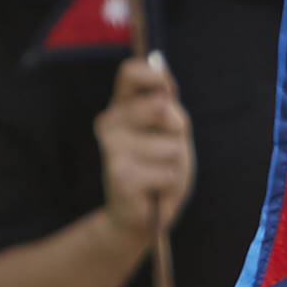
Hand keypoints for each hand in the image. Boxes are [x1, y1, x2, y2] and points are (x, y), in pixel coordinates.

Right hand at [92, 55, 194, 244]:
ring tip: (158, 174)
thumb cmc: (160, 167)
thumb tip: (162, 70)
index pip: (130, 72)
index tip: (166, 92)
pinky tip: (153, 191)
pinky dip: (170, 185)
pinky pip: (169, 172)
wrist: (143, 216)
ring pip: (171, 146)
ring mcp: (111, 149)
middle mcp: (108, 123)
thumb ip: (169, 104)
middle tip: (165, 150)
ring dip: (175, 164)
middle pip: (161, 107)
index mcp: (120, 106)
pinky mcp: (120, 176)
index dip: (153, 75)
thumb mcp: (172, 131)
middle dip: (177, 132)